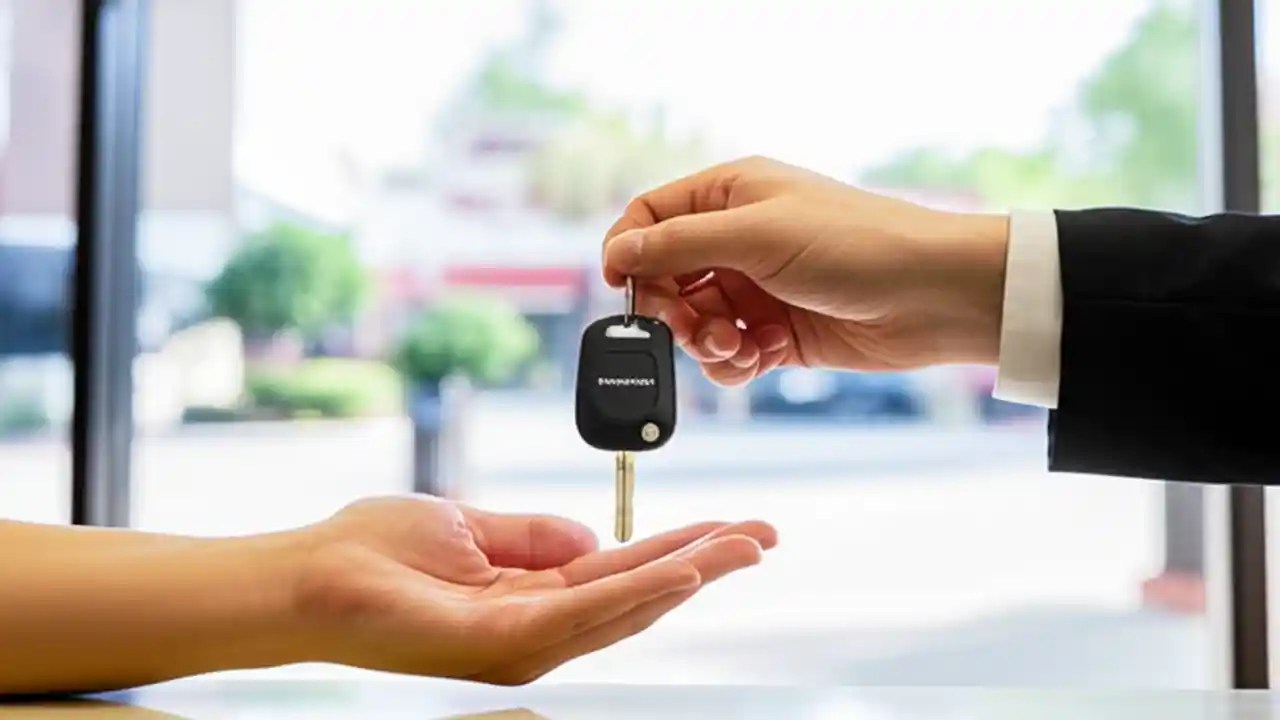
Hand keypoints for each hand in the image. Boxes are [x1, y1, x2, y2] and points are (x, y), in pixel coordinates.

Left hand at [292, 496, 775, 684]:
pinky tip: (682, 568)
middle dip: (706, 563)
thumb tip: (595, 536)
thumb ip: (535, 535)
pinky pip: (583, 613)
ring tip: (741, 545)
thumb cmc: (371, 553)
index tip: (731, 526)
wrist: (302, 578)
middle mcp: (534, 629)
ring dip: (690, 574)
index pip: (620, 573)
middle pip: (638, 595)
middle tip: (764, 536)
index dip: (681, 549)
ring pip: (624, 607)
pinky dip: (638, 590)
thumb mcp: (469, 526)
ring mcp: (519, 642)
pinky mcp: (499, 643)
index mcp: (529, 598)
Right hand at [601, 156, 1009, 384]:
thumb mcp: (756, 235)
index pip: (652, 216)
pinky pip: (728, 354)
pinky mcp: (777, 333)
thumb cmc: (855, 246)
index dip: (629, 250)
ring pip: (694, 323)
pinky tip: (765, 356)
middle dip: (672, 309)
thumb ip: (678, 244)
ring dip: (705, 343)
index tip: (621, 287)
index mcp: (732, 195)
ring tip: (739, 346)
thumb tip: (619, 251)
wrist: (933, 298)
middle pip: (667, 277)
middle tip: (692, 327)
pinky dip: (736, 363)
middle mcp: (740, 239)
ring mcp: (758, 288)